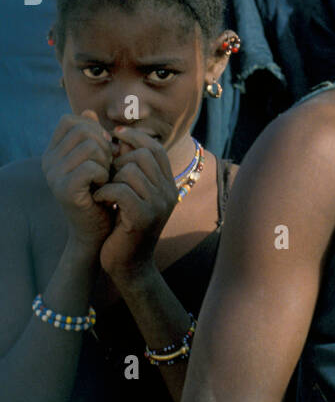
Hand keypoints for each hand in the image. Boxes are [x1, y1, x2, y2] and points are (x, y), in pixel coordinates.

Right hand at [42, 111, 113, 256]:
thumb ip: (93, 137)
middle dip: (103, 144)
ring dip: (105, 160)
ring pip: (89, 146)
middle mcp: (48, 161)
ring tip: (106, 176)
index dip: (93, 129)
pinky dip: (104, 174)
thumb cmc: (102, 192)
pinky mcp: (64, 190)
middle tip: (108, 164)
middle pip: (81, 130)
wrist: (97, 229)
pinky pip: (90, 166)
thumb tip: (88, 112)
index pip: (70, 120)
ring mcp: (53, 176)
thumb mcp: (99, 160)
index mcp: (53, 152)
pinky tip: (103, 186)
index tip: (104, 148)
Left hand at [92, 128, 179, 285]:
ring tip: (104, 192)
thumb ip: (131, 169)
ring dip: (109, 179)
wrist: (129, 266)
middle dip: (118, 161)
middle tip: (106, 177)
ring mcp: (159, 205)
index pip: (155, 149)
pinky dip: (104, 192)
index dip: (134, 138)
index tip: (114, 136)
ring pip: (130, 171)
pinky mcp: (144, 217)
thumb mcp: (132, 194)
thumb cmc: (125, 228)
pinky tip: (100, 200)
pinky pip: (120, 190)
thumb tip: (120, 137)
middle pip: (141, 156)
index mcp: (168, 185)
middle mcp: (169, 193)